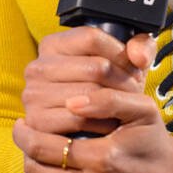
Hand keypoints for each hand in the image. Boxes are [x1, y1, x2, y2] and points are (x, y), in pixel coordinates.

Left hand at [12, 27, 172, 172]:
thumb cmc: (151, 139)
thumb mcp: (142, 110)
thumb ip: (109, 99)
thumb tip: (71, 102)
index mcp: (103, 157)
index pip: (41, 145)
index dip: (24, 131)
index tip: (23, 121)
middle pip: (33, 167)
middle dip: (24, 148)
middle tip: (26, 133)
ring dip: (31, 169)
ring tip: (39, 153)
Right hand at [20, 23, 151, 136]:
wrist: (88, 134)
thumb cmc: (106, 91)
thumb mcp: (124, 64)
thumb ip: (140, 47)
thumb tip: (139, 57)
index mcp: (52, 45)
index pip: (92, 37)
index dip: (120, 53)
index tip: (133, 69)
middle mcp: (37, 68)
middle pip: (96, 67)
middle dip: (123, 82)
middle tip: (133, 94)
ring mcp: (33, 95)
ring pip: (91, 94)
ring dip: (115, 104)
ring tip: (123, 108)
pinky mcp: (36, 123)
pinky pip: (80, 118)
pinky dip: (101, 122)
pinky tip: (109, 123)